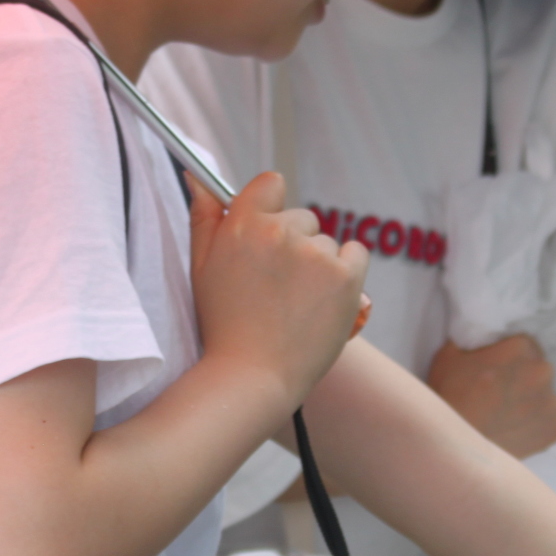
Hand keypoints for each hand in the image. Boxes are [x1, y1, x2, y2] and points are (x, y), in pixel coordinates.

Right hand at [189, 171, 366, 406]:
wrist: (253, 376)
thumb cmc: (225, 323)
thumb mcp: (202, 267)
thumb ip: (205, 218)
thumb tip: (200, 179)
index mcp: (245, 225)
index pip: (271, 184)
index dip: (271, 208)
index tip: (267, 235)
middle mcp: (282, 232)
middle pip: (302, 217)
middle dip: (293, 243)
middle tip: (276, 285)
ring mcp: (317, 254)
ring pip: (326, 242)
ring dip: (317, 264)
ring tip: (296, 303)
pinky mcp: (347, 276)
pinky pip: (355, 253)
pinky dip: (346, 271)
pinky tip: (323, 299)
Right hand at [425, 334, 555, 458]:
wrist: (456, 448)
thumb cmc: (448, 398)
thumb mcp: (449, 355)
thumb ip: (469, 339)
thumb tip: (476, 332)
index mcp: (521, 348)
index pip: (525, 346)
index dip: (512, 359)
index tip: (500, 371)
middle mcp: (542, 371)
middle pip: (539, 370)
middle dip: (525, 379)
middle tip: (503, 395)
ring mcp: (552, 402)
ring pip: (547, 397)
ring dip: (533, 404)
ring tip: (510, 417)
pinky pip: (552, 424)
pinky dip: (539, 428)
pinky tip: (518, 432)